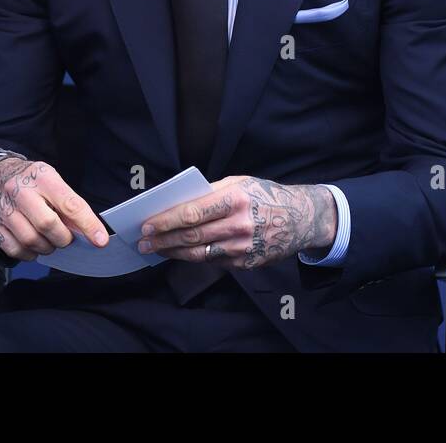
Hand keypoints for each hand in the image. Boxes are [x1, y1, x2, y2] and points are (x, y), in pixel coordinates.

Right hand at [0, 157, 108, 259]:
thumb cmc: (31, 181)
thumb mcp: (53, 181)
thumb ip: (69, 204)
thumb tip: (89, 231)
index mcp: (42, 177)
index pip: (70, 204)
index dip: (88, 224)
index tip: (100, 239)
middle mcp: (19, 190)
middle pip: (47, 225)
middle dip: (63, 238)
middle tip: (66, 238)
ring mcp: (2, 207)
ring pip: (30, 240)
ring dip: (46, 247)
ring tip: (50, 241)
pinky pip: (13, 249)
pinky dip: (28, 254)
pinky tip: (33, 246)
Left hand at [136, 176, 336, 269]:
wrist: (301, 219)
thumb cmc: (266, 195)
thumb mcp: (241, 182)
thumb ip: (211, 192)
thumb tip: (178, 202)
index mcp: (236, 199)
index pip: (192, 213)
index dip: (166, 221)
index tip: (146, 225)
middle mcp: (239, 224)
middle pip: (191, 236)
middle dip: (163, 240)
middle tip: (143, 242)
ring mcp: (242, 247)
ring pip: (199, 253)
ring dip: (173, 252)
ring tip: (156, 250)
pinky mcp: (245, 263)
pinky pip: (214, 261)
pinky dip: (194, 257)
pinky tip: (181, 253)